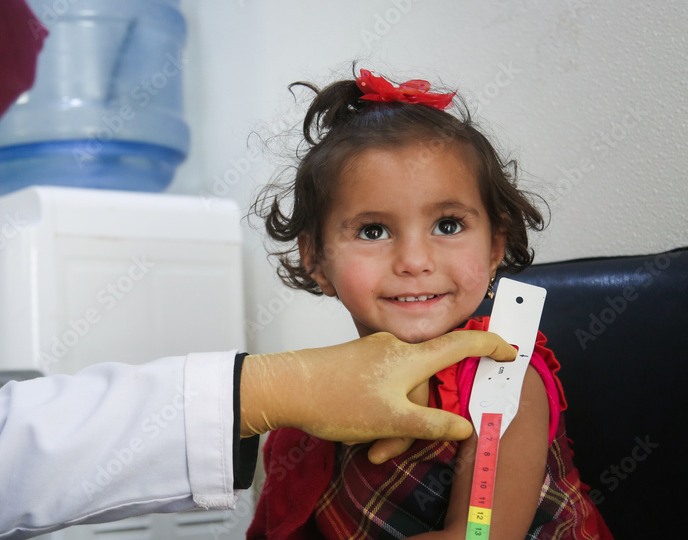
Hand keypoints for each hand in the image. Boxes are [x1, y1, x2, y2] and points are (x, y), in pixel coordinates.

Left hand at [239, 330, 515, 457]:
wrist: (285, 388)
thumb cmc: (336, 400)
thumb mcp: (393, 421)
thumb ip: (433, 425)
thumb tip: (464, 427)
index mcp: (411, 357)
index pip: (462, 343)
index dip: (490, 345)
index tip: (509, 351)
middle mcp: (396, 351)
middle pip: (427, 386)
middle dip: (417, 423)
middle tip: (392, 451)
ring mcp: (375, 357)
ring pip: (402, 395)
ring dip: (392, 426)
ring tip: (371, 449)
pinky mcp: (358, 365)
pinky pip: (382, 392)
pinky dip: (377, 416)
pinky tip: (359, 435)